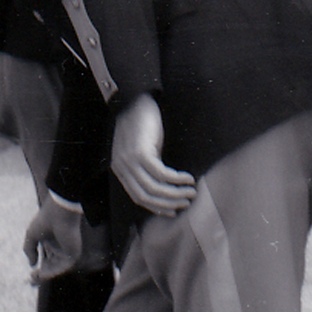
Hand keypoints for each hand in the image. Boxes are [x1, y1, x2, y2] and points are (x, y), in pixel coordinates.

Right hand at [22, 198, 83, 283]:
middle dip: (41, 275)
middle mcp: (58, 249)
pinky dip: (53, 272)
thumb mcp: (31, 235)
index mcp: (50, 243)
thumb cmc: (44, 221)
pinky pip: (63, 267)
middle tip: (31, 281)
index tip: (29, 276)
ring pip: (55, 268)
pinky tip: (43, 274)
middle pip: (50, 266)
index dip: (37, 268)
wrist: (59, 214)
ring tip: (35, 278)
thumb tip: (32, 264)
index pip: (44, 259)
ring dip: (45, 275)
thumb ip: (29, 249)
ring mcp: (66, 252)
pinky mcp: (72, 254)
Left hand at [111, 93, 193, 214]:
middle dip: (168, 203)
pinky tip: (188, 178)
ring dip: (175, 194)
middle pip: (145, 196)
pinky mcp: (140, 153)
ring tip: (191, 192)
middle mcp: (121, 167)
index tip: (173, 211)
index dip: (156, 207)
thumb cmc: (142, 125)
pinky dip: (176, 179)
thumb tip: (166, 190)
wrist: (138, 101)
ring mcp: (129, 160)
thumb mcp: (142, 151)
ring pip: (154, 188)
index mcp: (120, 169)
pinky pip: (161, 174)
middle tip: (186, 202)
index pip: (137, 197)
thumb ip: (147, 169)